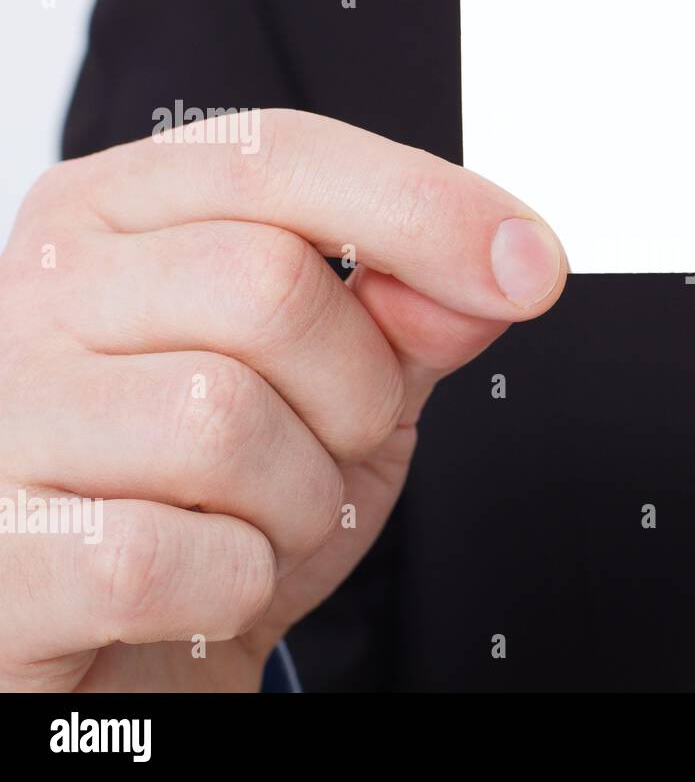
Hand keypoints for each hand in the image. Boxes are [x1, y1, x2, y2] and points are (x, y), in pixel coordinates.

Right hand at [0, 109, 566, 690]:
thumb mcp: (343, 389)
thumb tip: (500, 263)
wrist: (136, 652)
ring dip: (295, 500)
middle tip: (323, 446)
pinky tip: (194, 586)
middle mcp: (36, 293)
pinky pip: (162, 557)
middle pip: (268, 285)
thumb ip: (415, 314)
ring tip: (251, 519)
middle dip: (353, 391)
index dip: (427, 206)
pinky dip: (229, 588)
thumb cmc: (227, 504)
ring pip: (220, 421)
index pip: (279, 155)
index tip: (532, 264)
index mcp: (116, 218)